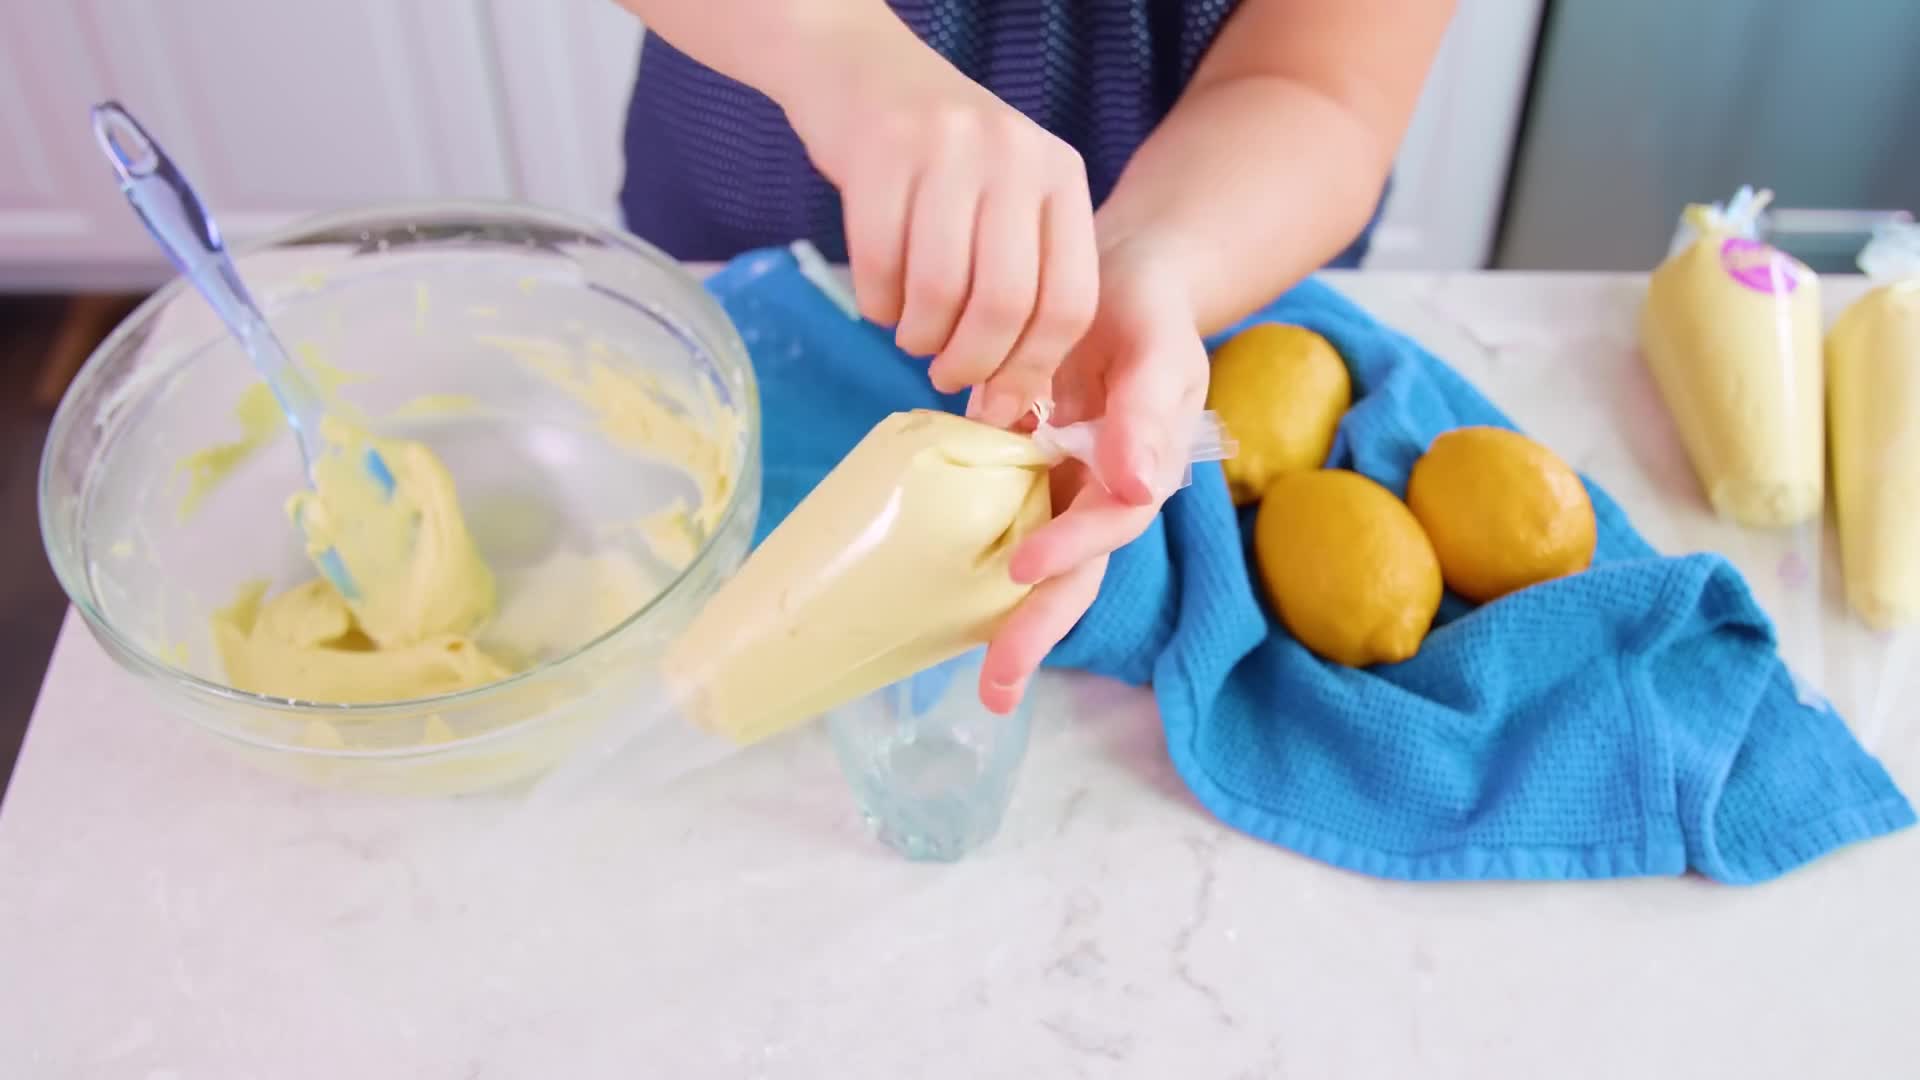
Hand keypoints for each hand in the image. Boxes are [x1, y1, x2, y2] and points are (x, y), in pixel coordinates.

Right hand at [781, 21, 1099, 427]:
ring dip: (918, 337)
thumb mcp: (1006, 202)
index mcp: (1061, 177)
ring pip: (938, 290)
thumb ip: (1024, 284)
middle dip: (971, 362)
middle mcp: (1015, 158)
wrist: (863, 71)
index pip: (1069, 300)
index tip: (1000, 402)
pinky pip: (879, 266)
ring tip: (912, 334)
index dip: (1033, 367)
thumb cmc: (942, 162)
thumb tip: (1014, 406)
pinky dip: (877, 304)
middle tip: (946, 377)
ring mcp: (949, 149)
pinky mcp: (882, 151)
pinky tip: (879, 296)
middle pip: (1005, 304)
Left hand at [977, 243, 1211, 711]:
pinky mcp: (1023, 479)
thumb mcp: (1158, 349)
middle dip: (1038, 631)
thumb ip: (1148, 413)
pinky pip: (999, 531)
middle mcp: (1103, 496)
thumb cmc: (1147, 312)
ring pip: (1040, 571)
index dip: (1069, 548)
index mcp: (1143, 471)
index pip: (1109, 524)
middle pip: (1075, 575)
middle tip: (999, 689)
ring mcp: (1063, 494)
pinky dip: (978, 575)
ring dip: (1012, 626)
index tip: (1022, 568)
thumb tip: (1138, 486)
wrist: (1116, 282)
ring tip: (988, 688)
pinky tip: (943, 615)